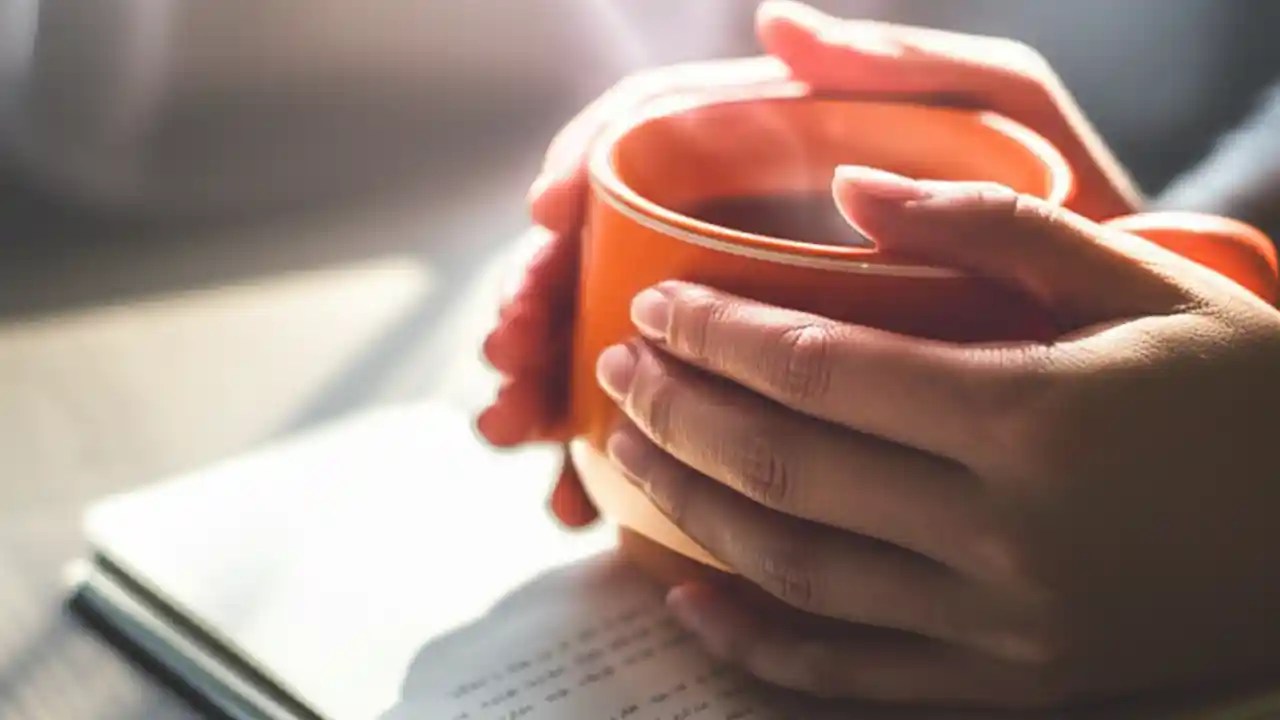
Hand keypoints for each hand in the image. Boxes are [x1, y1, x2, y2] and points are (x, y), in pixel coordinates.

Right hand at [478, 0, 1144, 526]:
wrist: (1127, 350)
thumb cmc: (1071, 225)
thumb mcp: (1009, 123)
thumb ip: (910, 66)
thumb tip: (773, 23)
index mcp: (782, 161)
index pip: (651, 145)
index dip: (586, 170)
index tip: (550, 218)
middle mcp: (748, 243)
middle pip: (607, 259)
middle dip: (542, 305)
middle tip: (511, 356)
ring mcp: (746, 331)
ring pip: (614, 352)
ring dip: (549, 388)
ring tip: (520, 426)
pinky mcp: (759, 413)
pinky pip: (665, 436)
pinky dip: (611, 465)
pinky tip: (580, 498)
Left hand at [595, 167, 1279, 707]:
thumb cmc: (1247, 395)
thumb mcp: (1144, 281)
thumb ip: (995, 227)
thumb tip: (851, 195)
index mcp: (1033, 417)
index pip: (820, 370)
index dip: (716, 336)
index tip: (655, 310)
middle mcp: (1005, 532)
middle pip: (788, 468)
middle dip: (682, 412)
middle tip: (620, 371)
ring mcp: (1003, 625)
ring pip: (799, 572)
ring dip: (695, 511)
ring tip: (634, 458)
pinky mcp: (1013, 685)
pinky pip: (854, 678)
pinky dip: (760, 647)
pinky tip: (691, 601)